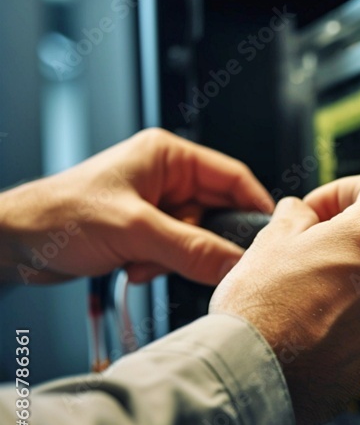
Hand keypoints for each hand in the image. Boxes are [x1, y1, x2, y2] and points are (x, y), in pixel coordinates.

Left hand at [0, 128, 273, 284]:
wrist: (12, 243)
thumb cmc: (57, 215)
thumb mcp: (134, 231)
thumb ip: (191, 250)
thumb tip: (236, 266)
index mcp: (168, 156)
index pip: (233, 177)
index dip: (255, 207)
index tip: (269, 237)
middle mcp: (166, 177)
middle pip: (217, 213)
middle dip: (203, 242)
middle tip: (197, 260)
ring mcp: (156, 206)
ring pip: (198, 239)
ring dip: (178, 258)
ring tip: (144, 261)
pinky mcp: (146, 232)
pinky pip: (177, 253)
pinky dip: (161, 265)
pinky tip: (133, 267)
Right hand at [209, 173, 359, 424]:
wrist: (253, 384)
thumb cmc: (259, 310)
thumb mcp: (268, 243)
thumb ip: (295, 217)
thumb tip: (302, 213)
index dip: (349, 189)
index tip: (319, 210)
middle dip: (337, 245)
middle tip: (293, 259)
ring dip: (339, 286)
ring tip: (293, 303)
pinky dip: (341, 324)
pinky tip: (302, 335)